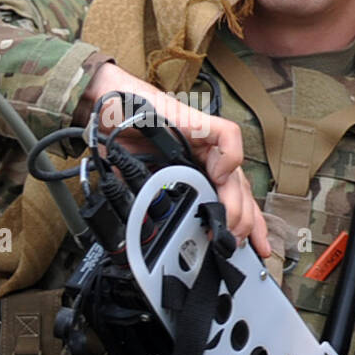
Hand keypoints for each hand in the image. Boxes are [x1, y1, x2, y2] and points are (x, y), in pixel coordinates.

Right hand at [81, 62, 269, 257]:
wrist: (104, 106)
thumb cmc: (120, 137)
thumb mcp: (136, 182)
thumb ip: (147, 203)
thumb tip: (142, 232)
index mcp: (194, 171)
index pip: (227, 200)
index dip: (242, 224)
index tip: (244, 248)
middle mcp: (204, 157)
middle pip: (240, 191)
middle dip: (250, 222)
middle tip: (244, 246)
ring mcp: (204, 140)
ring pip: (237, 173)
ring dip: (237, 202)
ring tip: (230, 224)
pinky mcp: (200, 123)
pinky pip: (228, 137)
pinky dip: (230, 157)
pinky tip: (219, 175)